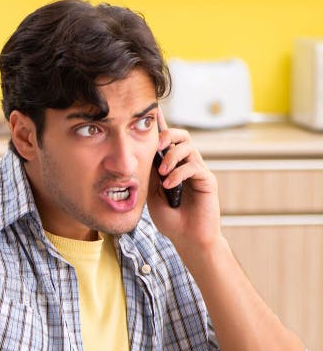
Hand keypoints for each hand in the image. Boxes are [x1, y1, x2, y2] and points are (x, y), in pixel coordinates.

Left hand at [147, 107, 222, 251]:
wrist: (187, 238)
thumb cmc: (170, 218)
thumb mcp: (152, 193)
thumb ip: (150, 173)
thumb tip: (142, 153)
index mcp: (172, 165)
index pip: (167, 141)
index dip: (161, 126)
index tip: (152, 111)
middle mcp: (187, 164)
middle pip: (182, 135)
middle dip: (168, 136)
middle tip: (155, 147)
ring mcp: (198, 171)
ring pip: (188, 147)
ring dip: (172, 156)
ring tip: (162, 173)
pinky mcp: (207, 180)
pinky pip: (194, 166)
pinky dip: (179, 173)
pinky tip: (169, 184)